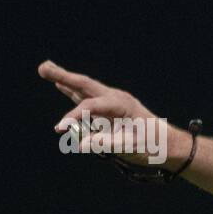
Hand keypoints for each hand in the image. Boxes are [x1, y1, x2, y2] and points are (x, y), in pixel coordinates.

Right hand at [38, 60, 165, 165]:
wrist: (170, 145)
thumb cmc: (153, 145)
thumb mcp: (131, 147)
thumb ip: (106, 144)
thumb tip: (81, 144)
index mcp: (121, 104)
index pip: (90, 106)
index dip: (73, 117)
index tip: (60, 130)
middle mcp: (115, 99)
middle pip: (85, 85)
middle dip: (64, 76)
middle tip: (42, 66)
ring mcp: (113, 102)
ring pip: (85, 89)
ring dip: (66, 80)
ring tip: (46, 69)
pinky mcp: (111, 110)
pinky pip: (88, 98)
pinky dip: (74, 92)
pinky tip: (62, 85)